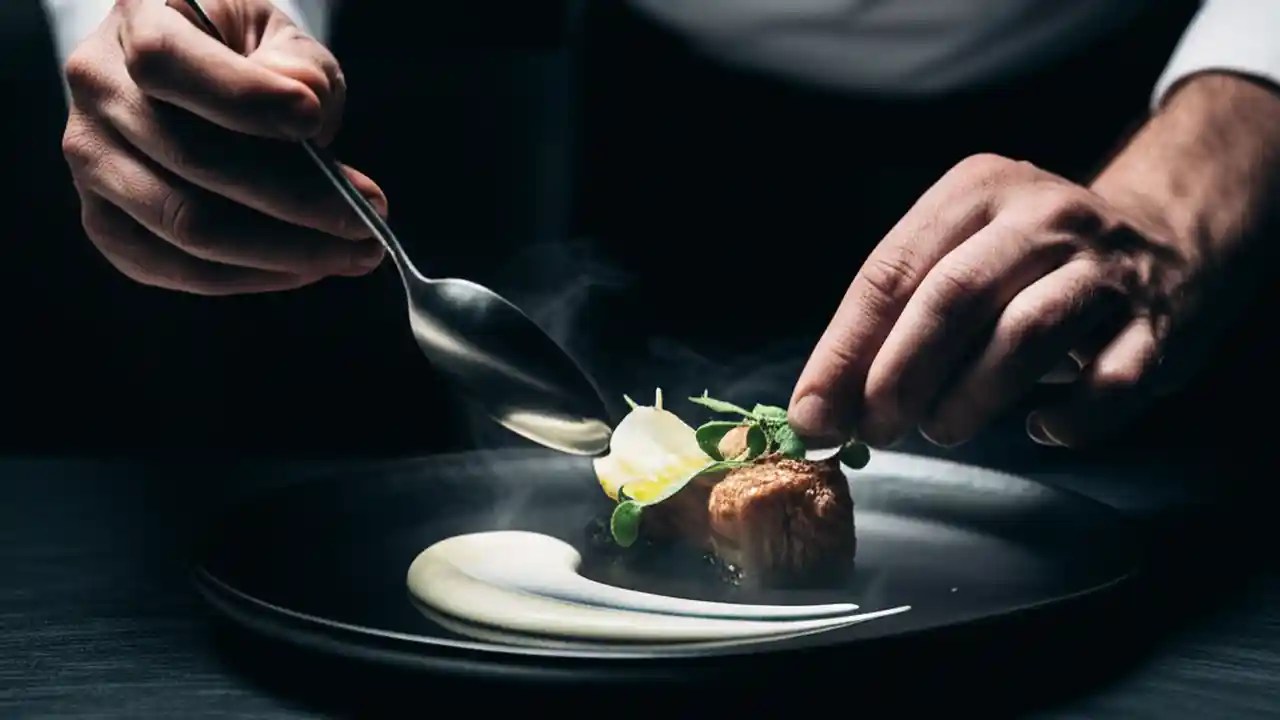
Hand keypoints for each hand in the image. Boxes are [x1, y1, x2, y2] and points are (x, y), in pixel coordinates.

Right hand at [61, 0, 386, 294]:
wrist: (195, 80)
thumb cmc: (244, 56)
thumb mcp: (277, 37)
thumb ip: (297, 66)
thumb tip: (305, 109)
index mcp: (134, 24)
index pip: (166, 64)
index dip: (242, 98)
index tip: (312, 120)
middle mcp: (98, 93)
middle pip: (193, 163)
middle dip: (298, 200)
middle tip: (369, 216)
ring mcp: (93, 164)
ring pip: (189, 228)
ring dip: (287, 250)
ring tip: (356, 250)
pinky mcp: (107, 224)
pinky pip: (179, 269)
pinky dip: (254, 276)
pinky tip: (308, 266)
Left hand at [789, 73, 1279, 449]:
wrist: (1168, 240)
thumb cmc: (1030, 263)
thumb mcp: (961, 255)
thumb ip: (894, 320)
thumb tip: (823, 407)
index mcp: (975, 191)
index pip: (889, 272)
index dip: (844, 351)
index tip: (812, 414)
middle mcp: (1041, 216)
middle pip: (951, 297)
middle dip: (898, 375)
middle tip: (874, 429)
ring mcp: (1104, 266)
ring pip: (1024, 334)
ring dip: (969, 397)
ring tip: (942, 429)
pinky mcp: (1157, 323)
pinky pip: (1109, 382)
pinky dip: (1069, 420)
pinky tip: (1042, 429)